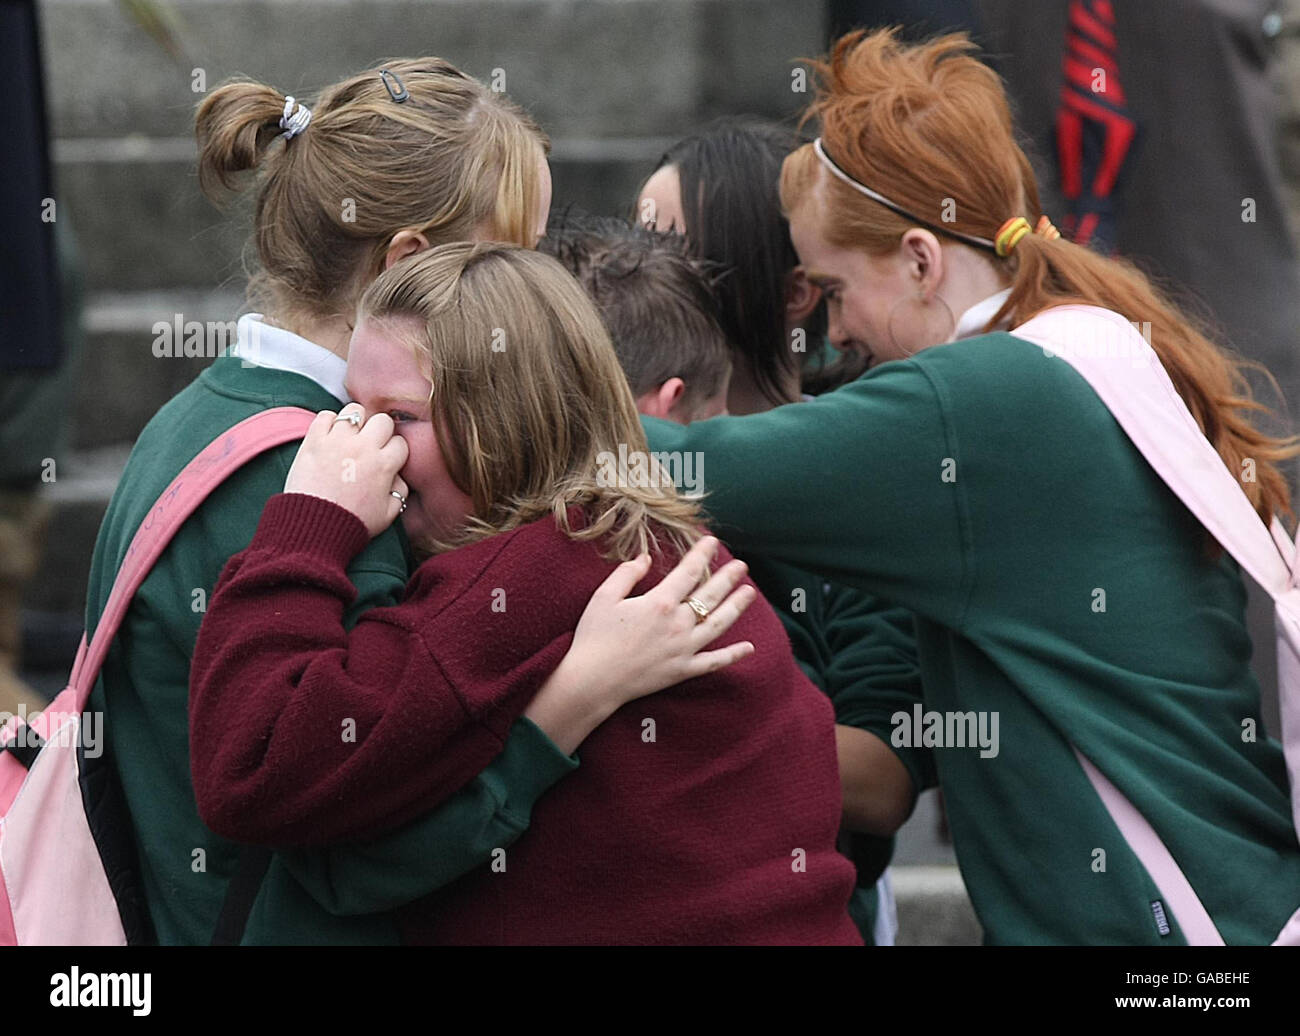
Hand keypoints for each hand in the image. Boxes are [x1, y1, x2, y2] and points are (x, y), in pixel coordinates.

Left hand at [284, 404, 409, 537]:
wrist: (315, 527)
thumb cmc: (352, 523)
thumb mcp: (388, 514)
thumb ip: (401, 492)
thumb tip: (398, 476)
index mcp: (384, 465)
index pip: (400, 442)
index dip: (395, 451)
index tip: (386, 459)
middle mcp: (363, 448)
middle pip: (382, 420)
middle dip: (380, 431)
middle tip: (370, 444)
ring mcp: (337, 441)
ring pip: (355, 411)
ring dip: (355, 422)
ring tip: (350, 436)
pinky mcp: (314, 441)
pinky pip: (326, 415)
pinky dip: (329, 422)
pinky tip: (330, 436)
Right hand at [524, 535, 756, 753]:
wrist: (592, 681)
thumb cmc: (594, 637)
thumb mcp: (604, 597)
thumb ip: (627, 574)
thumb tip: (646, 558)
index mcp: (659, 603)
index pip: (688, 572)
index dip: (702, 554)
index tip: (712, 541)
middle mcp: (677, 624)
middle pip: (710, 595)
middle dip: (728, 577)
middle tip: (741, 565)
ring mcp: (683, 649)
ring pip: (718, 624)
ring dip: (736, 607)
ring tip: (750, 592)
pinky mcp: (682, 671)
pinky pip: (713, 662)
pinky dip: (732, 655)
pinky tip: (749, 647)